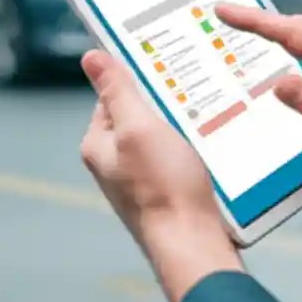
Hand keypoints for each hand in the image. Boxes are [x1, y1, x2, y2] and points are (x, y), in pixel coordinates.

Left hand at [80, 51, 243, 301]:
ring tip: (204, 118)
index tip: (165, 69)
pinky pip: (175, 157)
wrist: (192, 244)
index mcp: (97, 145)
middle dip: (164, 103)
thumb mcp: (138, 127)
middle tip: (190, 93)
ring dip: (181, 125)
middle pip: (138, 115)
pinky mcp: (162, 191)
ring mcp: (138, 178)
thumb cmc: (163, 187)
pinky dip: (190, 147)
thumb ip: (116, 91)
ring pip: (160, 136)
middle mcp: (113, 162)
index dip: (139, 79)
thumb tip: (91, 57)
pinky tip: (209, 145)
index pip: (112, 94)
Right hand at [216, 4, 301, 180]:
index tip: (225, 11)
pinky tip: (271, 74)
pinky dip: (284, 60)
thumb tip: (279, 84)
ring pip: (301, 45)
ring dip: (271, 38)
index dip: (257, 21)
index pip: (294, 34)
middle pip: (295, 30)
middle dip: (259, 21)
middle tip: (223, 15)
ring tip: (237, 35)